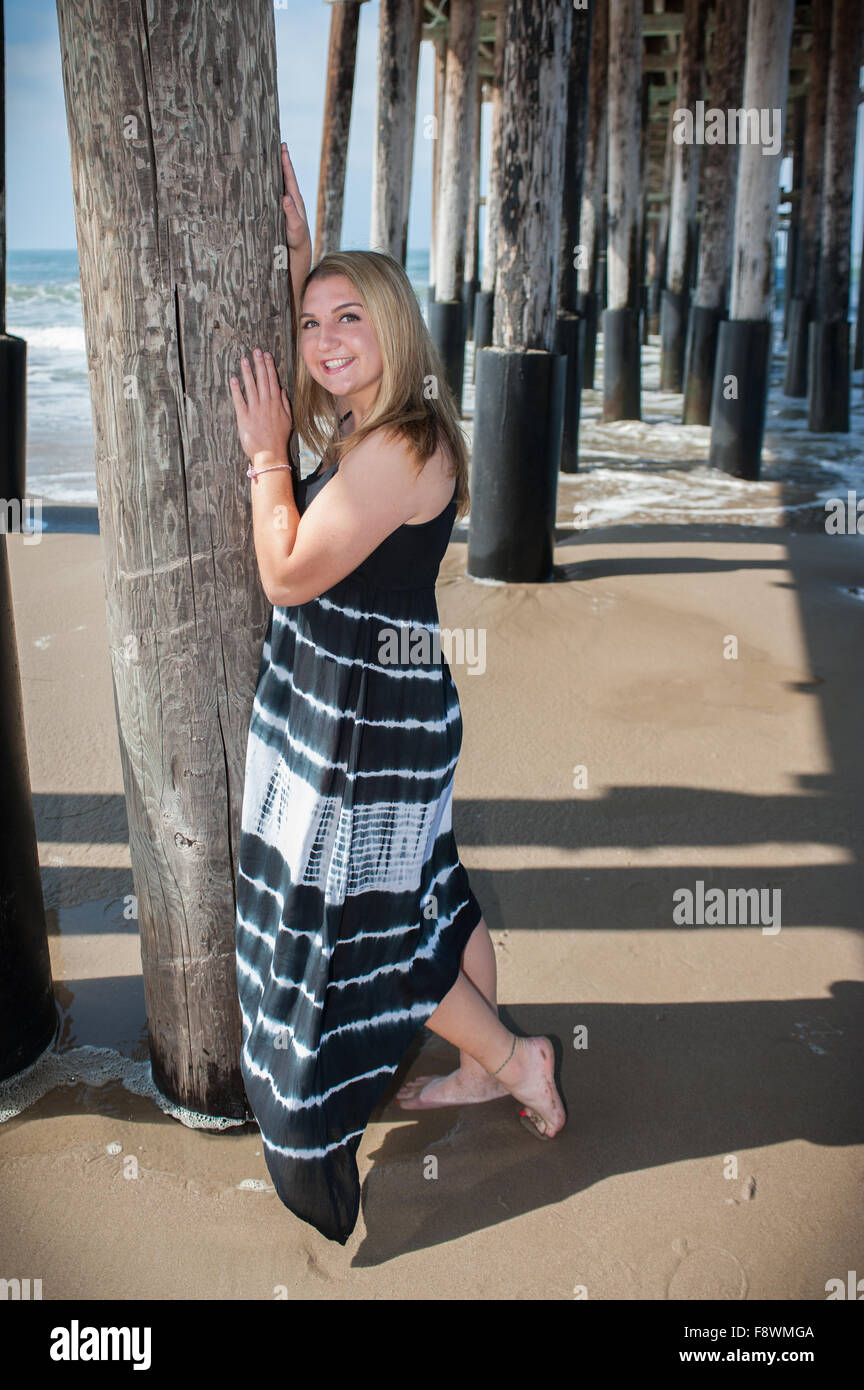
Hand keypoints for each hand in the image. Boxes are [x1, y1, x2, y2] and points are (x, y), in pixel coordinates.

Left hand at [230, 348, 292, 463]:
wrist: (270, 454)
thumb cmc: (278, 438)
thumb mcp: (288, 420)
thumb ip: (285, 404)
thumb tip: (283, 390)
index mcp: (277, 404)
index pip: (273, 381)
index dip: (269, 366)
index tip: (266, 355)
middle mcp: (266, 404)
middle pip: (262, 380)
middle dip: (259, 364)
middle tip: (255, 351)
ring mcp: (254, 410)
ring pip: (251, 387)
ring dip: (247, 372)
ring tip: (244, 360)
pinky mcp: (244, 417)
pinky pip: (239, 400)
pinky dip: (236, 389)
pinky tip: (233, 379)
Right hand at [281, 144, 310, 253]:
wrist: (298, 251)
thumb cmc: (297, 240)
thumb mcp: (295, 228)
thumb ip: (291, 214)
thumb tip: (285, 197)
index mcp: (295, 200)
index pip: (289, 177)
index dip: (286, 162)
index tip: (283, 147)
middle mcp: (291, 199)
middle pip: (286, 175)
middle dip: (282, 160)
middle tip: (279, 143)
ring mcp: (287, 203)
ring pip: (281, 182)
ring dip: (277, 169)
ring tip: (272, 155)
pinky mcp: (281, 209)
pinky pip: (276, 191)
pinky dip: (272, 182)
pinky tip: (267, 177)